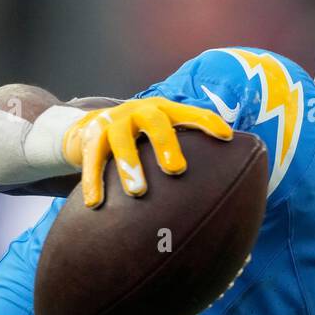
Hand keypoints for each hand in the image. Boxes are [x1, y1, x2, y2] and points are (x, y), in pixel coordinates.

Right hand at [61, 97, 231, 207]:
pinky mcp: (89, 137)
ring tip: (138, 192)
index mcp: (161, 110)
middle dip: (165, 143)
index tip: (226, 137)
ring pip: (120, 140)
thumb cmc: (139, 140)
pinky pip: (92, 159)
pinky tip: (95, 204)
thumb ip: (185, 150)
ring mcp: (112, 123)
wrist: (89, 127)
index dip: (206, 121)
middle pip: (154, 122)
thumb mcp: (159, 136)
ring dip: (129, 165)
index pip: (187, 112)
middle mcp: (138, 112)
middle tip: (176, 170)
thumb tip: (226, 186)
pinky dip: (93, 180)